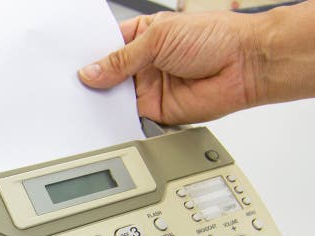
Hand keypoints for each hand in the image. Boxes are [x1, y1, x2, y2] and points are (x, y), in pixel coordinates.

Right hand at [78, 11, 265, 124]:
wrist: (246, 64)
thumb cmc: (215, 37)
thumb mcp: (159, 38)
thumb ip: (122, 59)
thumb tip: (91, 72)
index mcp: (141, 36)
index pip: (106, 47)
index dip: (87, 56)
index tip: (67, 65)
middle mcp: (144, 63)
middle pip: (107, 76)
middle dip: (90, 81)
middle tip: (70, 86)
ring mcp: (149, 88)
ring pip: (115, 99)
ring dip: (102, 101)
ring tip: (82, 101)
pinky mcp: (157, 112)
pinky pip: (130, 118)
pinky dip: (117, 120)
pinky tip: (104, 117)